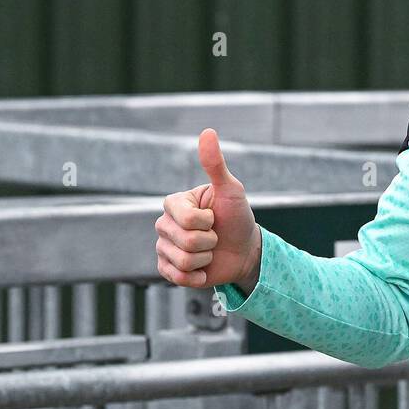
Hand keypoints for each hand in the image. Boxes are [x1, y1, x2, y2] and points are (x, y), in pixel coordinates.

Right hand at [155, 129, 261, 291]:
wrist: (245, 250)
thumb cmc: (237, 217)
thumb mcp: (230, 190)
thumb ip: (215, 164)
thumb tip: (207, 131)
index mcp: (175, 203)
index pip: (185, 218)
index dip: (206, 221)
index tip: (214, 217)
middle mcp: (165, 224)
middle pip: (183, 240)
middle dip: (208, 241)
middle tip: (215, 236)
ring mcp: (164, 246)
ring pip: (181, 260)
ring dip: (204, 259)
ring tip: (210, 250)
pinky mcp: (167, 269)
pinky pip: (175, 277)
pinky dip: (196, 277)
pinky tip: (203, 269)